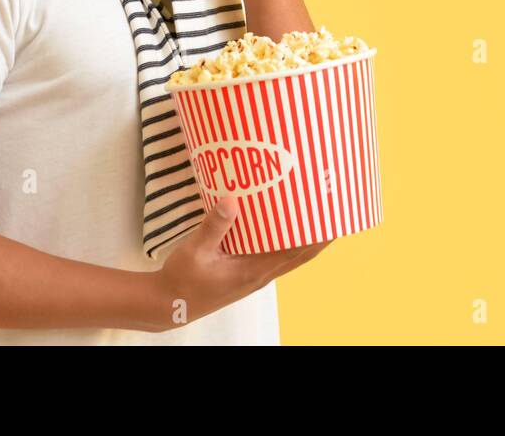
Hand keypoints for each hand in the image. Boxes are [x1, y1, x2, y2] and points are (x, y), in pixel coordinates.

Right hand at [148, 196, 331, 331]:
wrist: (170, 303)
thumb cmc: (182, 278)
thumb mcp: (195, 251)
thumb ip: (214, 226)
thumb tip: (232, 200)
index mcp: (255, 270)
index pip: (298, 252)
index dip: (319, 236)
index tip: (333, 215)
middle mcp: (262, 274)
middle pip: (302, 254)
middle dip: (320, 234)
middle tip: (332, 206)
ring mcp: (256, 275)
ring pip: (291, 255)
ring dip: (306, 237)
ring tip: (316, 212)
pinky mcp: (248, 272)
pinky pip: (276, 255)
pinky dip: (288, 241)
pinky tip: (283, 224)